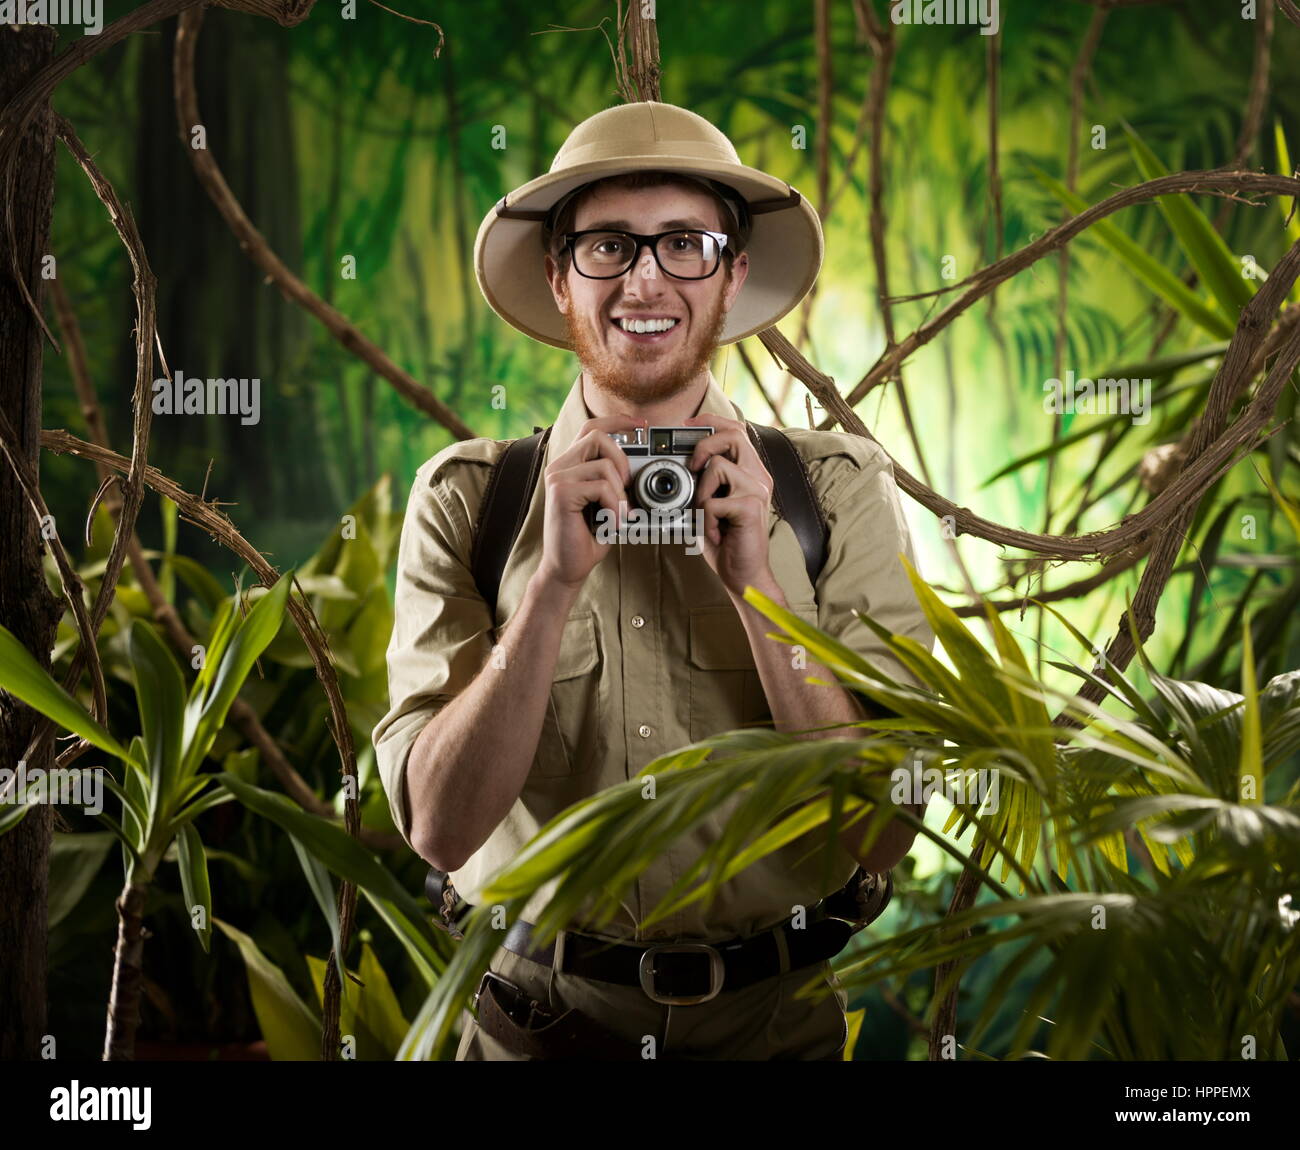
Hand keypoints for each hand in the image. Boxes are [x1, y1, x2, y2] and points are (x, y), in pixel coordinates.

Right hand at [535, 416, 642, 590]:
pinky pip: (601, 486)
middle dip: (622, 459)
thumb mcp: (607, 502)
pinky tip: (612, 522)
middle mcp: (559, 466)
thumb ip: (615, 480)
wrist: (568, 567)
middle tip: (628, 487)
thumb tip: (639, 467)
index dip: (618, 421)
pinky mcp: (561, 492)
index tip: (641, 426)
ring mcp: (557, 477)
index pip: (591, 427)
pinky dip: (614, 505)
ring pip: (604, 465)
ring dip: (620, 493)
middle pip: (598, 436)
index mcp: (570, 464)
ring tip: (619, 514)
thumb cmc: (588, 536)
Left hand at [682, 413, 775, 595]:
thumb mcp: (711, 504)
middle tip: (692, 467)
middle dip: (704, 445)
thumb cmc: (725, 540)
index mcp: (750, 472)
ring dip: (701, 492)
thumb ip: (703, 482)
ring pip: (718, 467)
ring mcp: (757, 491)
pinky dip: (705, 519)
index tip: (687, 425)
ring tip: (705, 514)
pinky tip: (713, 532)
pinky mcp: (751, 508)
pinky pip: (713, 501)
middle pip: (733, 434)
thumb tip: (678, 463)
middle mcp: (758, 476)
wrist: (744, 574)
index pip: (735, 430)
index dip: (711, 421)